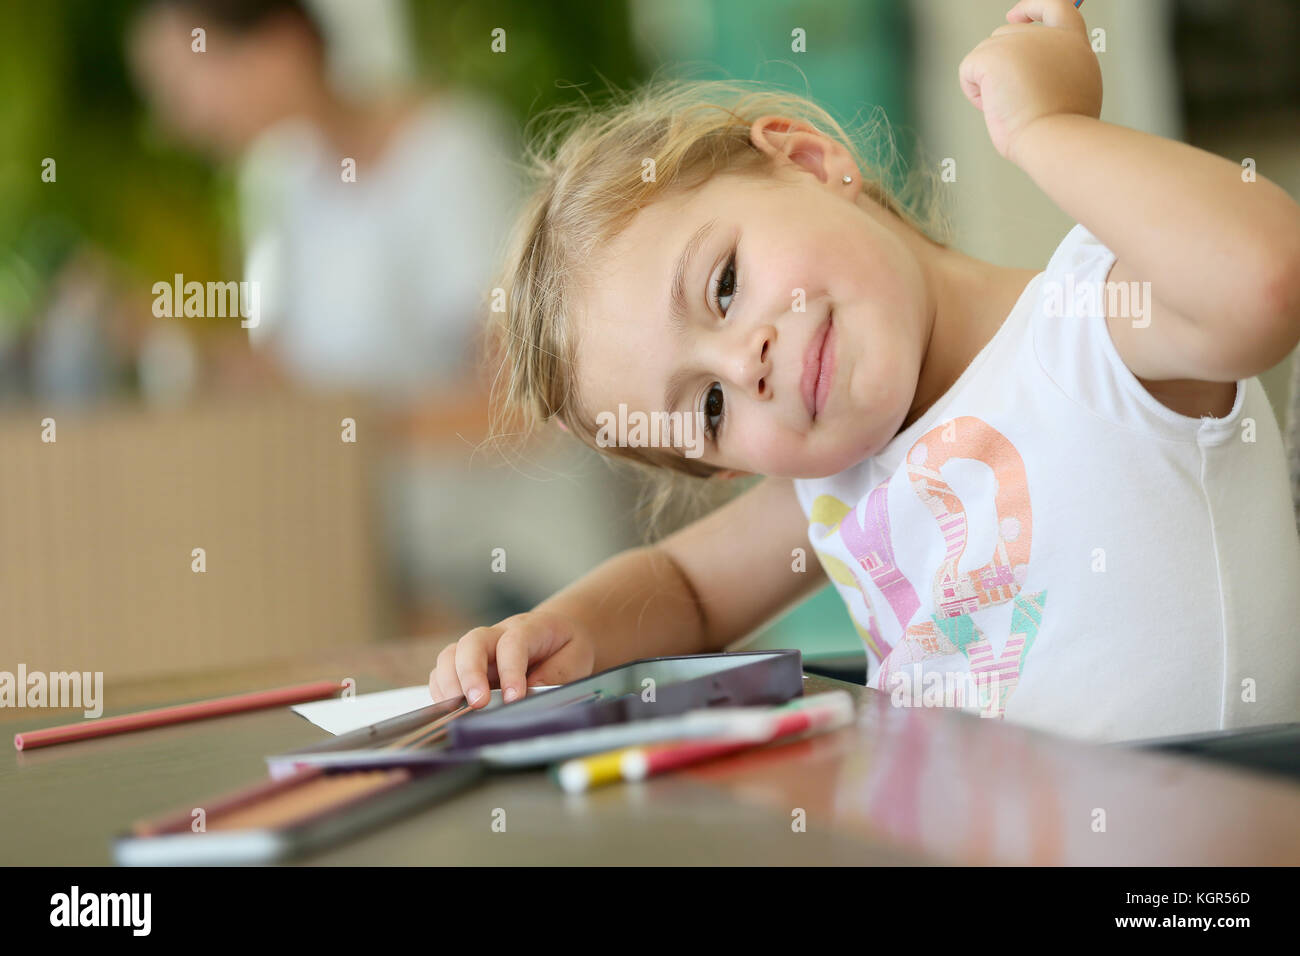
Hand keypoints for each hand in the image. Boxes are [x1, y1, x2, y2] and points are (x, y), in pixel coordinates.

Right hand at [429, 609, 595, 707]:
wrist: (559, 637)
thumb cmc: (566, 648)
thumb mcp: (576, 658)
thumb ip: (557, 675)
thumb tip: (530, 694)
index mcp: (528, 628)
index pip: (512, 643)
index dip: (510, 670)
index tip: (514, 698)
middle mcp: (497, 634)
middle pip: (472, 643)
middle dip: (470, 674)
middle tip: (478, 704)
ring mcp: (479, 649)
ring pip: (451, 656)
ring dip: (450, 685)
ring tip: (459, 711)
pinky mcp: (466, 665)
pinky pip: (443, 673)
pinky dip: (442, 692)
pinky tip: (451, 710)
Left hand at [958, 0, 1101, 163]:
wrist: (1054, 137)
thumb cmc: (1062, 129)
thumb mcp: (1074, 92)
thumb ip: (1057, 72)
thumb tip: (1033, 76)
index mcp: (1074, 45)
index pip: (1054, 7)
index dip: (1032, 8)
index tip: (1015, 16)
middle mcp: (1051, 37)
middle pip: (1007, 36)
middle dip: (999, 65)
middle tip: (1012, 99)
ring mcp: (1022, 41)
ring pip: (986, 52)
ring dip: (988, 82)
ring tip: (1010, 107)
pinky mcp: (995, 54)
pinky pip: (968, 69)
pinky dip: (974, 93)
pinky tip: (993, 106)